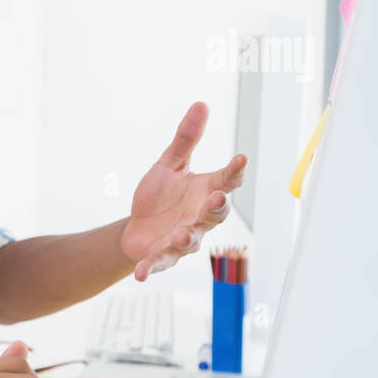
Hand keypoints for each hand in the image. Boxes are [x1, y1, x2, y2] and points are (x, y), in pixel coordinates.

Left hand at [121, 102, 246, 280]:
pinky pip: (158, 263)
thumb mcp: (169, 164)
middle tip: (216, 198)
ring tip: (181, 236)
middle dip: (216, 208)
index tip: (241, 159)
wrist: (137, 226)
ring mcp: (182, 239)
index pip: (225, 181)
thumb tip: (201, 104)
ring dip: (186, 240)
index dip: (234, 171)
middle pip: (214, 214)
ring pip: (190, 241)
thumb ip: (185, 139)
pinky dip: (149, 268)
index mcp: (205, 192)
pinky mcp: (161, 256)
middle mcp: (199, 217)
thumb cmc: (159, 196)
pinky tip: (139, 273)